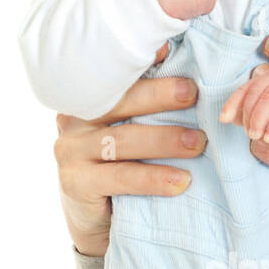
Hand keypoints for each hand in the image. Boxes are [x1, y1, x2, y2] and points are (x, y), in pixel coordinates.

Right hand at [54, 44, 204, 255]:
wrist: (98, 221)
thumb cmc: (126, 165)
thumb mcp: (136, 129)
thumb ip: (151, 102)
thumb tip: (182, 59)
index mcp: (90, 96)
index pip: (115, 72)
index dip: (141, 60)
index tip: (171, 47)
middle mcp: (73, 117)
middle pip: (119, 100)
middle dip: (159, 95)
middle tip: (194, 94)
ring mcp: (70, 150)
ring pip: (122, 139)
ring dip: (164, 140)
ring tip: (199, 144)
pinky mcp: (75, 182)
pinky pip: (120, 176)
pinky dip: (154, 178)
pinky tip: (181, 181)